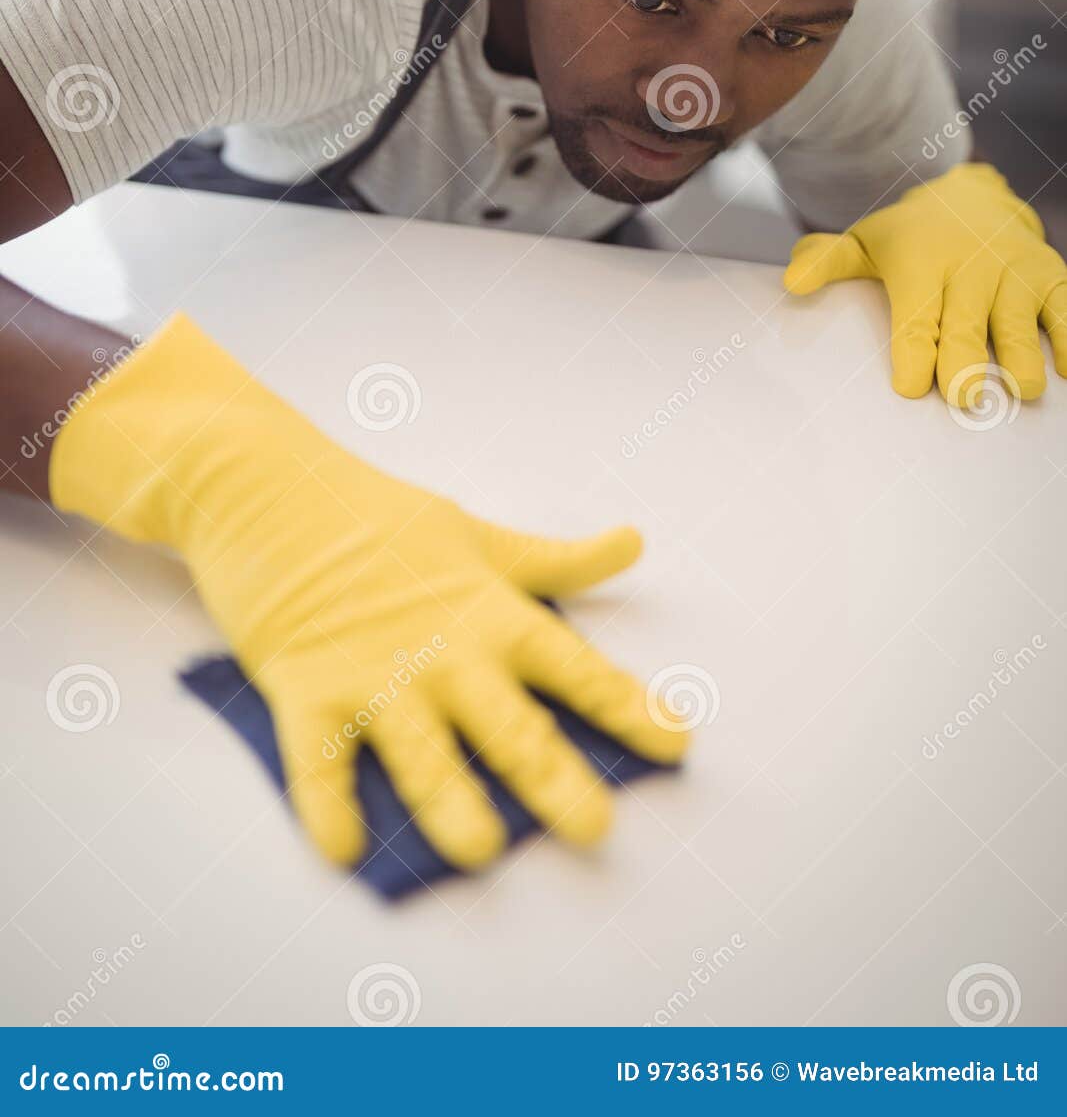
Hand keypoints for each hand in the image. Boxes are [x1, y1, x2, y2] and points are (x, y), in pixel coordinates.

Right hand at [50, 316, 686, 867]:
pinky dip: (328, 803)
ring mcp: (372, 671)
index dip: (627, 706)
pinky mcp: (303, 685)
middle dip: (553, 778)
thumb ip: (556, 560)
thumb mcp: (479, 535)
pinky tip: (343, 849)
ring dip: (450, 802)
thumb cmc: (378, 515)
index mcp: (490, 612)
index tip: (676, 744)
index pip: (574, 666)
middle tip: (595, 829)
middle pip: (508, 724)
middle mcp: (443, 649)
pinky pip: (317, 758)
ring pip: (421, 751)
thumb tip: (633, 542)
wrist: (267, 487)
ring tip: (480, 850)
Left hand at [783, 164, 1066, 403]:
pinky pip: (1066, 309)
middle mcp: (971, 264)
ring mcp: (1015, 270)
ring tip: (1023, 390)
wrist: (974, 199)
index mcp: (922, 259)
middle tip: (964, 398)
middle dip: (965, 360)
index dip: (914, 351)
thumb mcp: (868, 244)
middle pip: (966, 322)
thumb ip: (829, 262)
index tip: (912, 387)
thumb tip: (791, 281)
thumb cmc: (912, 240)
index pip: (916, 313)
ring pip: (1019, 320)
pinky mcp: (1053, 277)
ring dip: (1022, 356)